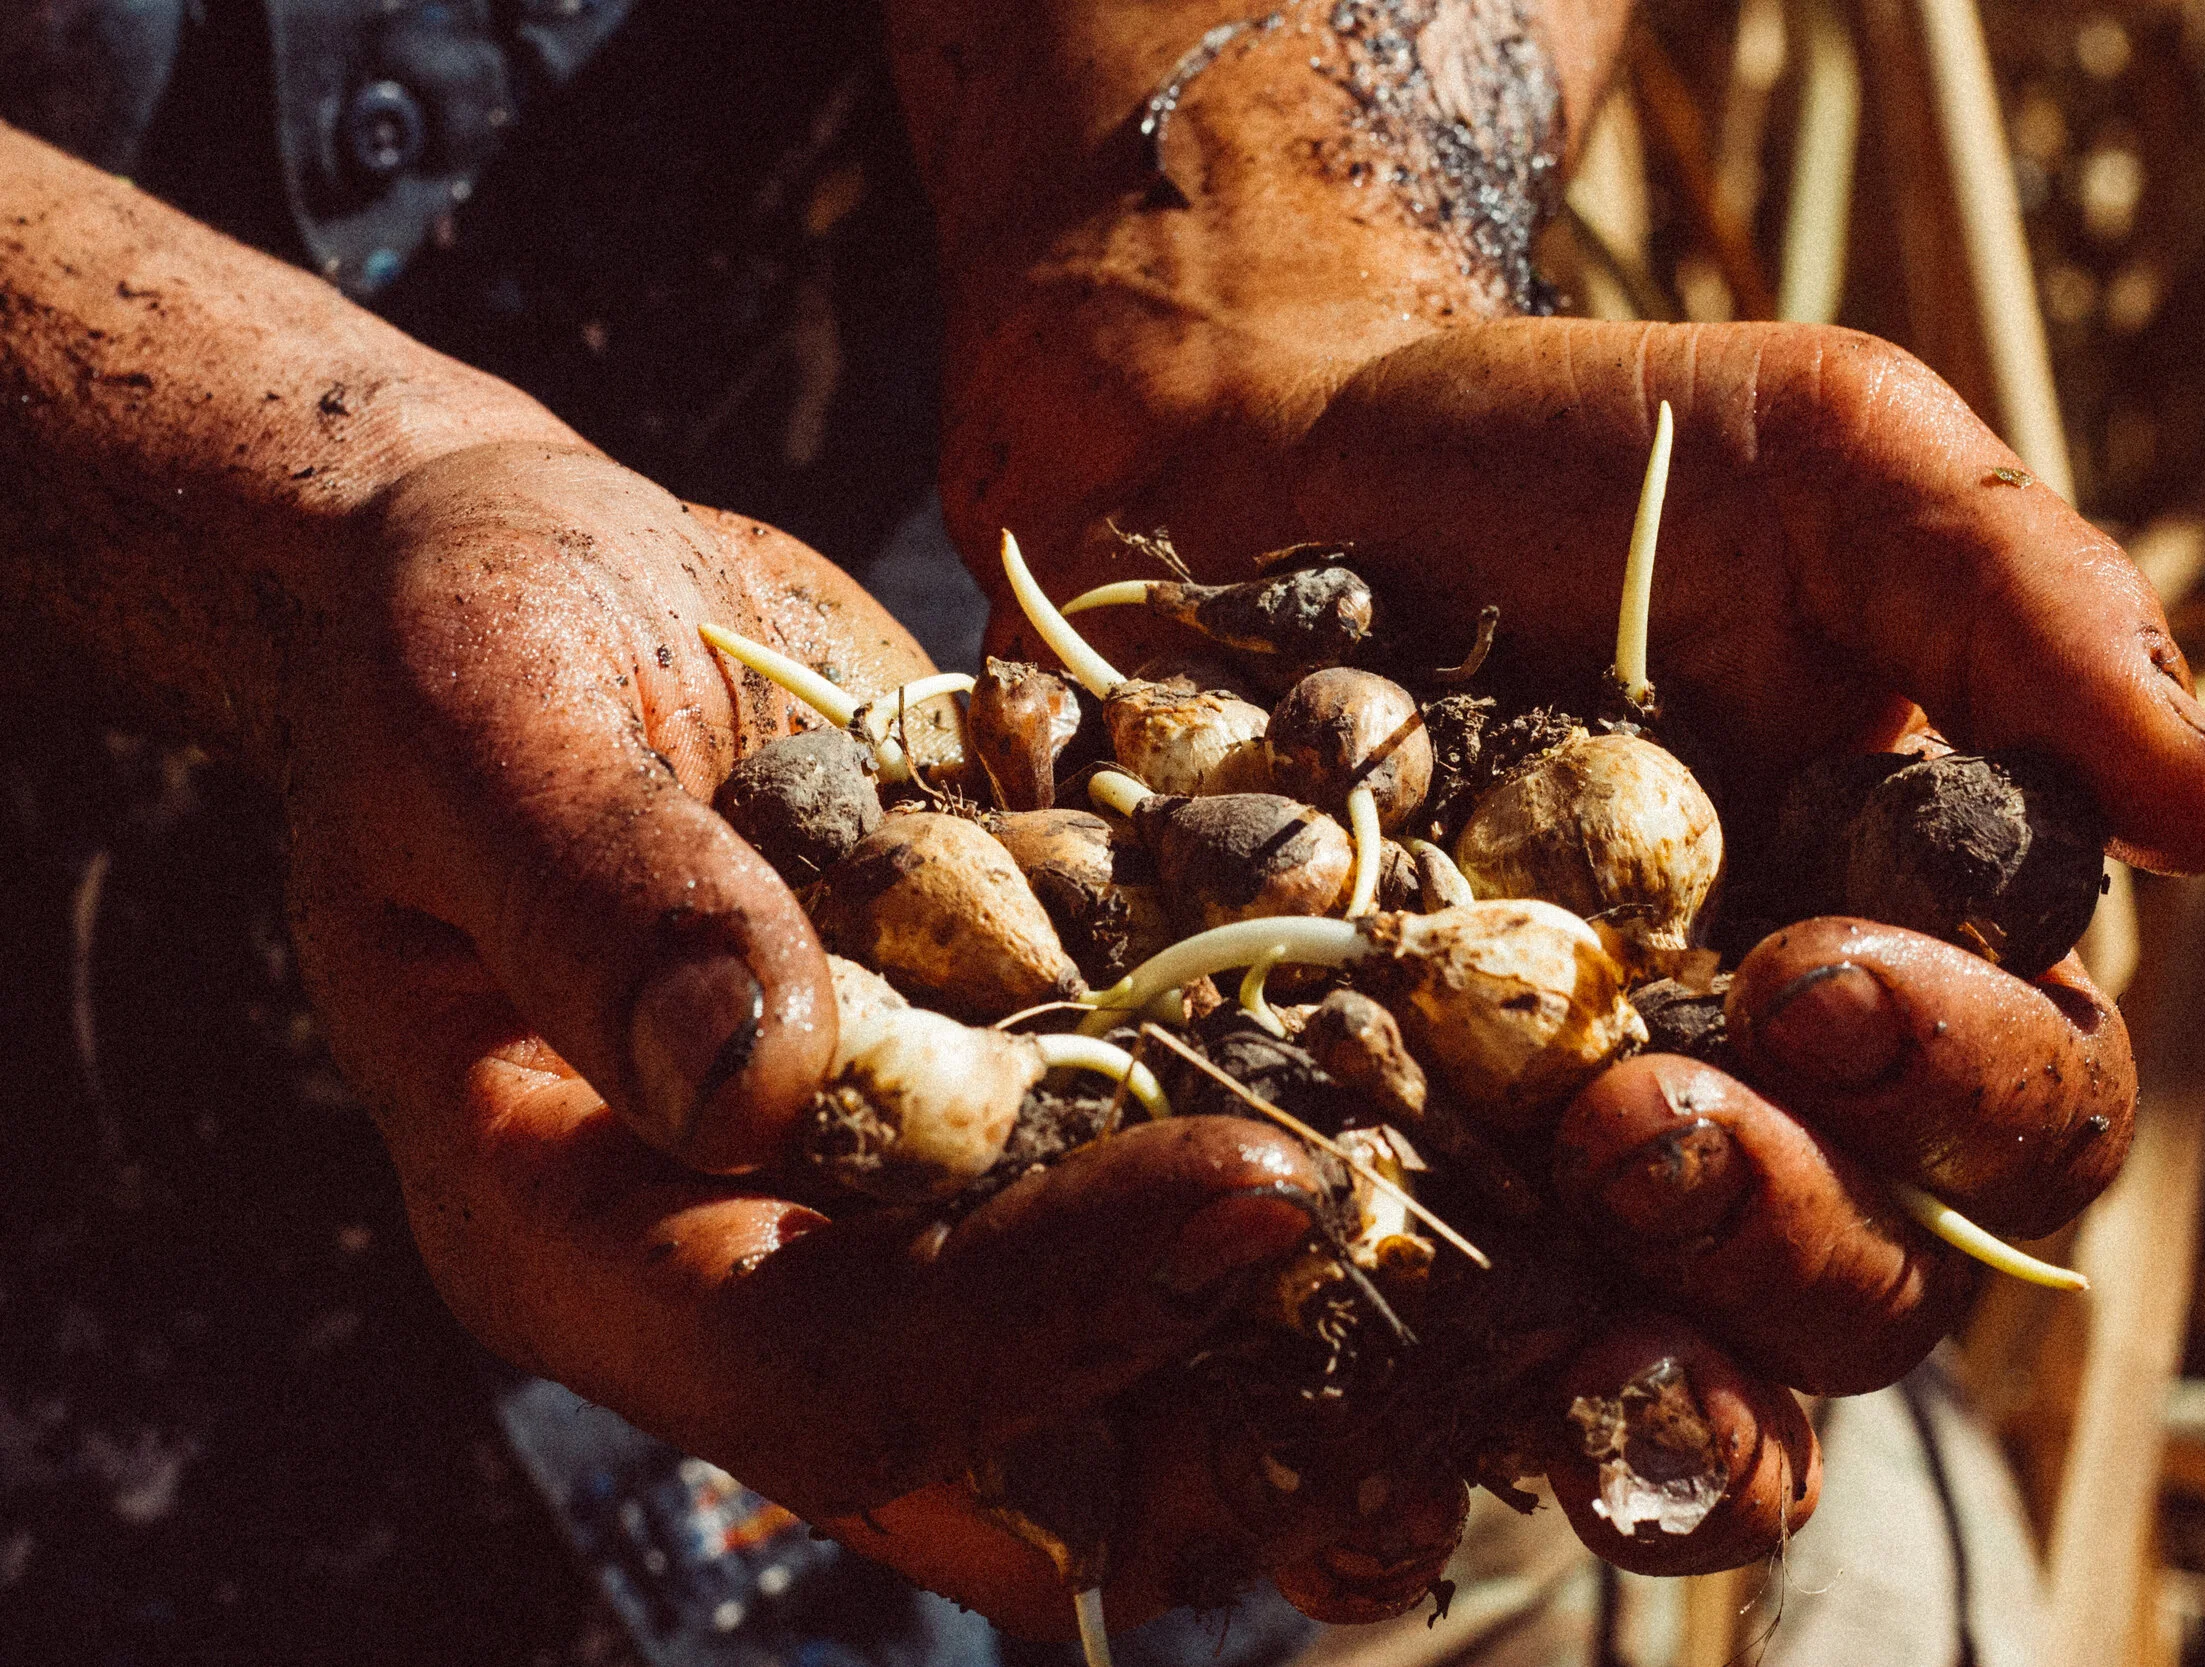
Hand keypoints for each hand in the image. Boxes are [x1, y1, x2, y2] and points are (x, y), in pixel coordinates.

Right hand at [273, 441, 1424, 1633]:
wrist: (544, 580)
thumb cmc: (463, 635)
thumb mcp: (485, 716)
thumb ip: (593, 886)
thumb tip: (749, 1073)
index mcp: (570, 1221)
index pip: (815, 1358)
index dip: (1034, 1316)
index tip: (1250, 1195)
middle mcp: (736, 1248)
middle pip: (989, 1413)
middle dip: (1217, 1378)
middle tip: (1447, 1305)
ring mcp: (864, 1179)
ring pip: (1087, 1333)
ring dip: (1285, 1325)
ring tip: (1498, 1270)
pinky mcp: (969, 1081)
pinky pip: (1128, 1162)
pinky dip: (1272, 1154)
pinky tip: (1443, 1110)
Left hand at [912, 31, 2204, 1578]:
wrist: (1283, 474)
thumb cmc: (1572, 453)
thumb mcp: (1824, 460)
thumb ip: (2022, 613)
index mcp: (1922, 943)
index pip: (2033, 1100)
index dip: (1961, 1079)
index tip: (1813, 974)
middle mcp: (1780, 1092)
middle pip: (1881, 1281)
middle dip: (1790, 1228)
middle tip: (1635, 1115)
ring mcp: (1587, 1162)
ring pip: (1709, 1368)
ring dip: (1668, 1347)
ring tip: (1557, 1207)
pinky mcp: (1412, 1189)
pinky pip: (1474, 1370)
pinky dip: (1473, 1411)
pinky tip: (1417, 1372)